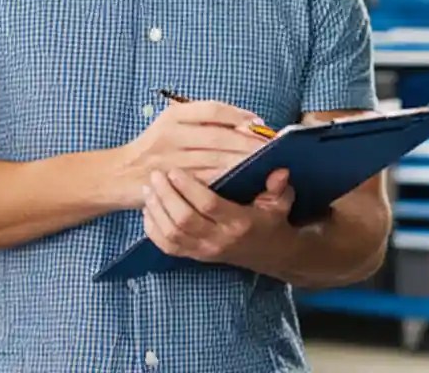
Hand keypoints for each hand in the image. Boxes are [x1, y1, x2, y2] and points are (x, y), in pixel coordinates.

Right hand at [118, 100, 269, 206]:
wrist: (117, 175)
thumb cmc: (153, 147)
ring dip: (242, 162)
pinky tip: (242, 180)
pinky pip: (205, 180)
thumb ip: (202, 120)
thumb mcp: (171, 124)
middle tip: (271, 147)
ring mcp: (171, 159)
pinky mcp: (172, 183)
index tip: (260, 123)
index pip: (213, 110)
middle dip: (248, 142)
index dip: (240, 115)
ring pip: (215, 159)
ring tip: (264, 163)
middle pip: (219, 136)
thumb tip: (246, 121)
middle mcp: (171, 134)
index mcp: (174, 115)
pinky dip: (226, 180)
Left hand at [142, 167, 296, 271]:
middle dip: (166, 196)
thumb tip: (280, 171)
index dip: (189, 188)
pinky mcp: (194, 257)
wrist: (270, 254)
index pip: (208, 205)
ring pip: (171, 234)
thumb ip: (279, 186)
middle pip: (184, 220)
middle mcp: (218, 240)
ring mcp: (204, 251)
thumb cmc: (271, 222)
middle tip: (155, 175)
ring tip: (148, 188)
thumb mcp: (280, 203)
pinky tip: (148, 210)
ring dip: (156, 210)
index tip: (175, 170)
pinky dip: (152, 229)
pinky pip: (166, 247)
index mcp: (239, 223)